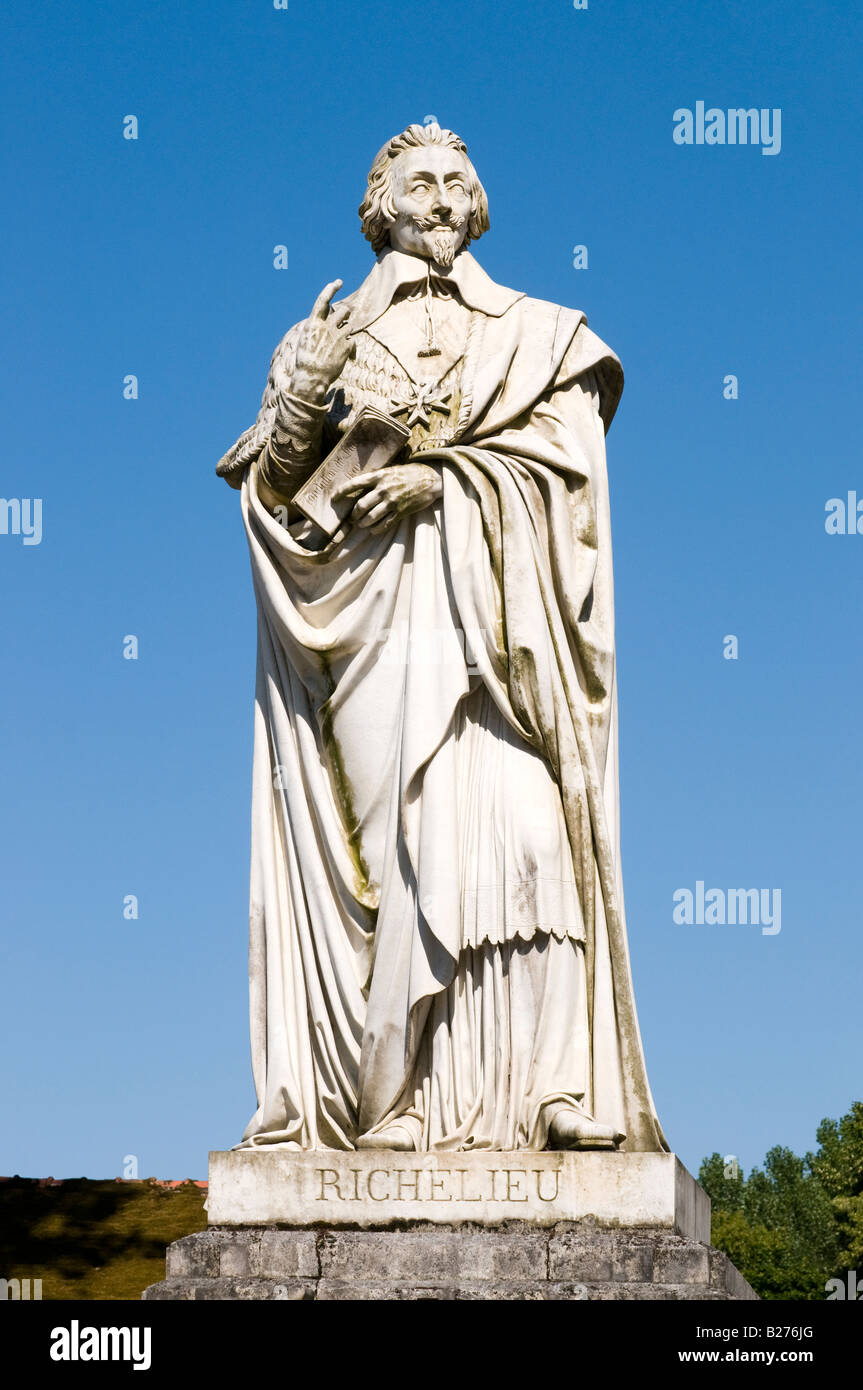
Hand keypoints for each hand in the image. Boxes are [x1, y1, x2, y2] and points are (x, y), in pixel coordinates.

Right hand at [290, 280, 354, 402]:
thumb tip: (324, 319)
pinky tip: (347, 357)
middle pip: (342, 311)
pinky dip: (351, 348)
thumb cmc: (306, 360)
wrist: (311, 377)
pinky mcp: (347, 346)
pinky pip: (353, 341)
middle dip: (344, 315)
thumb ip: (316, 327)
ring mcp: (337, 336)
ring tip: (339, 344)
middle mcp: (326, 327)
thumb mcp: (305, 339)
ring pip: (349, 325)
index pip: (323, 300)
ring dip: (347, 332)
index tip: (338, 282)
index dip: (330, 289)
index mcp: (313, 323)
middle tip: (343, 321)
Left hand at [334, 464, 441, 533]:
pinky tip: (374, 530)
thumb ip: (376, 479)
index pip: (355, 484)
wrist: (430, 479)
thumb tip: (360, 487)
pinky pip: (385, 524)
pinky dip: (377, 529)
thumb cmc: (409, 473)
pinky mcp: (401, 512)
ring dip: (363, 523)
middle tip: (352, 518)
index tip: (334, 498)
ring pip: (371, 517)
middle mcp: (384, 489)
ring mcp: (392, 502)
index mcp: (379, 476)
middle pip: (361, 506)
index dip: (342, 492)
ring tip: (361, 524)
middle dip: (353, 515)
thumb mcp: (391, 470)